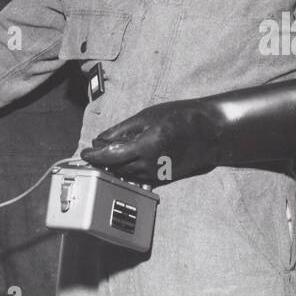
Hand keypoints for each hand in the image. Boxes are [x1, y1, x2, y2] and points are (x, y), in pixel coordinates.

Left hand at [81, 99, 220, 183]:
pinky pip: (137, 176)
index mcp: (145, 147)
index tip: (84, 154)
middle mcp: (150, 165)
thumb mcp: (147, 116)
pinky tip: (126, 159)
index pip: (110, 157)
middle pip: (115, 168)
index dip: (94, 156)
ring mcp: (157, 174)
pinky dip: (127, 169)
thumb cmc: (181, 117)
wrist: (211, 132)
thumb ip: (121, 130)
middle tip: (93, 152)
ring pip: (125, 174)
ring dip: (114, 166)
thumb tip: (100, 140)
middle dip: (102, 161)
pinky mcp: (163, 178)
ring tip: (108, 154)